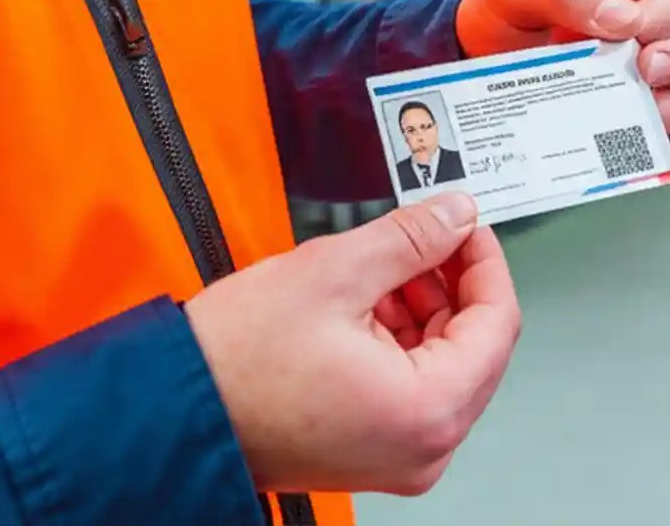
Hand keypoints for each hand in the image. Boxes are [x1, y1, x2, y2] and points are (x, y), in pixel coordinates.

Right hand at [184, 192, 519, 494]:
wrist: (171, 410)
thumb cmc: (234, 363)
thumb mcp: (334, 272)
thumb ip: (410, 238)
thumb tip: (456, 215)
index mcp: (428, 410)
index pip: (497, 323)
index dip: (484, 260)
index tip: (467, 225)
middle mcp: (424, 447)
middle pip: (474, 347)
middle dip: (449, 283)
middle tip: (424, 235)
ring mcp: (399, 455)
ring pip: (442, 365)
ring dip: (420, 309)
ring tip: (380, 268)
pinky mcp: (371, 451)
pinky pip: (409, 387)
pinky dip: (396, 341)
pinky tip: (363, 305)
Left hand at [455, 0, 669, 133]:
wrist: (476, 52)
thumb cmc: (503, 8)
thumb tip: (621, 19)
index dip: (666, 12)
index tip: (633, 31)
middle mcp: (651, 22)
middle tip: (649, 70)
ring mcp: (647, 69)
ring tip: (642, 107)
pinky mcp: (633, 107)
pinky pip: (666, 122)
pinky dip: (653, 129)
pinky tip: (625, 129)